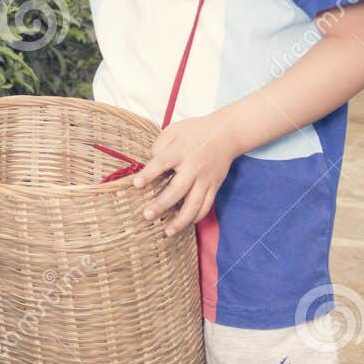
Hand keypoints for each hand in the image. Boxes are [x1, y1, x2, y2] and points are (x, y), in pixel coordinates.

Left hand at [128, 115, 239, 235]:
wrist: (227, 133)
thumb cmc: (195, 131)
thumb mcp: (173, 131)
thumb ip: (159, 147)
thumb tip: (148, 164)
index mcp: (180, 151)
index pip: (161, 163)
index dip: (148, 174)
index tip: (136, 185)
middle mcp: (193, 167)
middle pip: (177, 189)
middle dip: (162, 204)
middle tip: (147, 216)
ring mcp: (206, 179)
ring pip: (194, 204)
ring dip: (181, 220)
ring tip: (167, 232)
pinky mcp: (215, 186)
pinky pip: (206, 205)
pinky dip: (196, 217)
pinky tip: (185, 225)